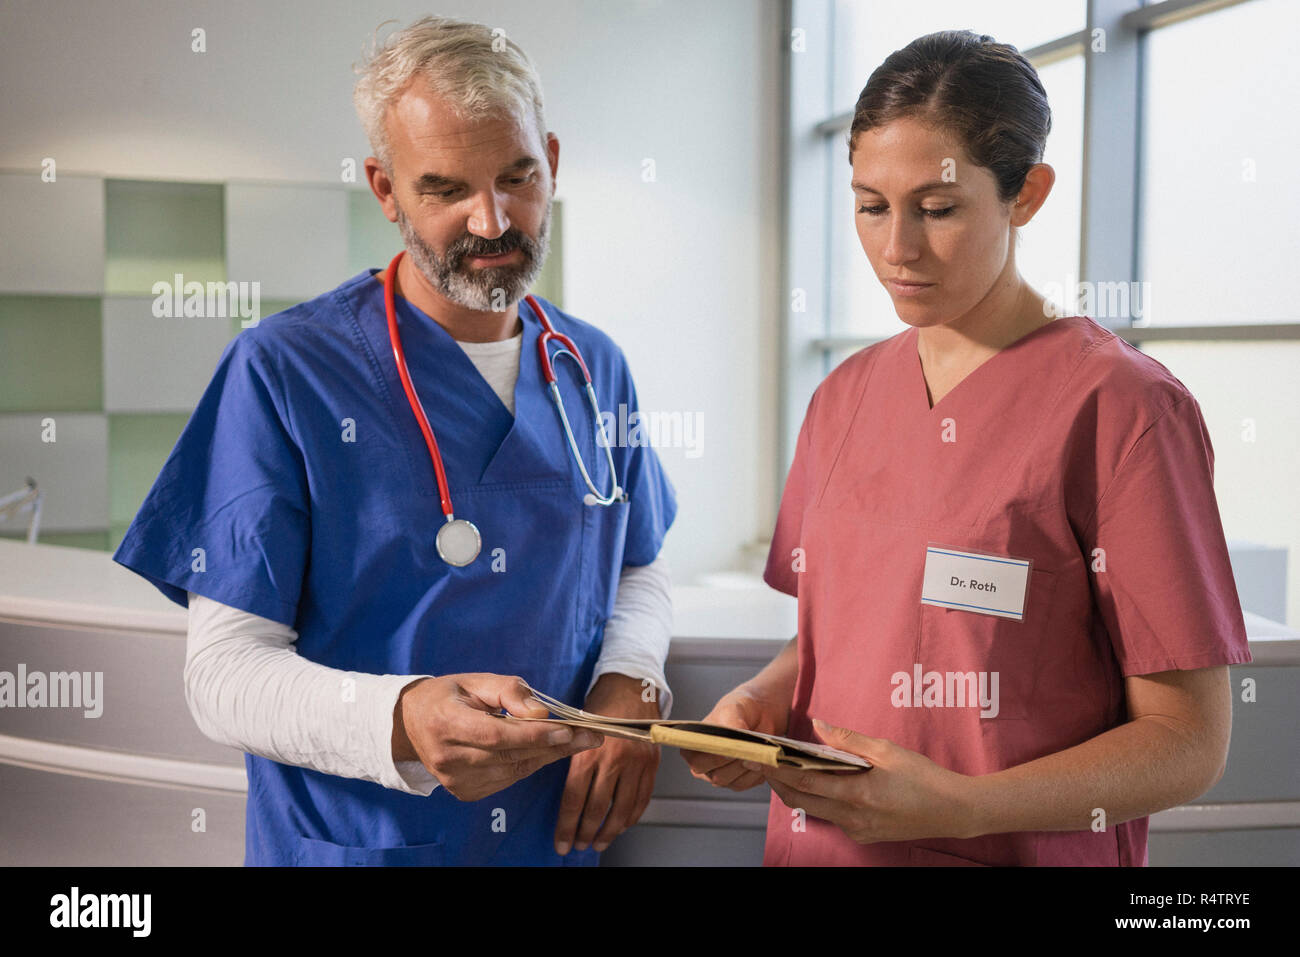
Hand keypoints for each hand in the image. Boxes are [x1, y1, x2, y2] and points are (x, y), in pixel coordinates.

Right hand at [393, 673, 602, 801]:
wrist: (413, 724)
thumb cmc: (450, 696)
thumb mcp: (476, 680)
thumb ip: (509, 692)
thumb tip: (541, 713)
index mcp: (446, 723)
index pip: (496, 735)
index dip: (534, 735)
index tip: (569, 730)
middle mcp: (448, 757)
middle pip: (510, 755)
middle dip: (555, 746)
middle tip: (591, 736)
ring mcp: (455, 780)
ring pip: (514, 770)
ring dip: (547, 755)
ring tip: (576, 740)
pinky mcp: (465, 792)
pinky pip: (508, 779)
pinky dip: (529, 764)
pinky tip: (544, 750)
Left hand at [554, 674, 660, 855]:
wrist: (631, 686)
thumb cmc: (600, 704)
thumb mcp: (576, 726)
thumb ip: (570, 757)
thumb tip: (563, 791)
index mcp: (589, 750)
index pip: (574, 799)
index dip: (566, 825)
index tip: (561, 843)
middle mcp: (614, 759)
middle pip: (597, 808)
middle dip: (585, 833)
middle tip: (577, 846)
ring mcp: (636, 763)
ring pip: (621, 809)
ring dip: (609, 832)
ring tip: (598, 843)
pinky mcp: (651, 764)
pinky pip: (642, 799)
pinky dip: (631, 817)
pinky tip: (621, 826)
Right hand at [681, 684, 786, 791]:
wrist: (757, 716)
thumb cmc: (738, 710)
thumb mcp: (732, 709)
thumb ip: (731, 723)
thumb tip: (733, 743)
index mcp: (693, 746)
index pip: (696, 760)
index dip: (713, 758)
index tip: (730, 750)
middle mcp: (702, 765)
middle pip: (716, 776)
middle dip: (736, 763)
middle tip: (751, 748)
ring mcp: (718, 776)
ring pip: (732, 782)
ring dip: (749, 767)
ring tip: (759, 749)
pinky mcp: (736, 782)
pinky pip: (746, 784)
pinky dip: (756, 773)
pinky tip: (762, 757)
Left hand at [750, 718, 976, 842]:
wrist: (953, 811)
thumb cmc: (924, 777)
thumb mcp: (887, 750)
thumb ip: (849, 739)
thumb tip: (818, 725)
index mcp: (857, 795)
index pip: (805, 783)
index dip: (778, 771)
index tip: (760, 757)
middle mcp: (853, 818)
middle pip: (802, 801)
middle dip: (779, 782)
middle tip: (763, 762)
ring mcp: (858, 831)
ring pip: (815, 811)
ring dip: (798, 791)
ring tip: (785, 769)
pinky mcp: (864, 836)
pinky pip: (833, 818)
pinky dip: (820, 800)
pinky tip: (820, 783)